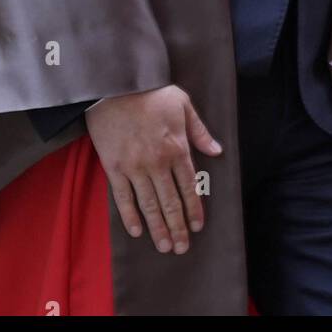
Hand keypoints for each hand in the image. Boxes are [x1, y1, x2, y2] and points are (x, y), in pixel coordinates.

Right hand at [84, 85, 221, 254]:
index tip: (197, 227)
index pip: (189, 187)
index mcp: (177, 148)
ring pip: (149, 205)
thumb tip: (218, 151)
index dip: (194, 210)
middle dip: (177, 228)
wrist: (116, 84)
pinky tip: (137, 231)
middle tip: (181, 248)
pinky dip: (130, 216)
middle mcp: (157, 162)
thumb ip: (200, 131)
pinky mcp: (114, 166)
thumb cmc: (151, 92)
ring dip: (158, 228)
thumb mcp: (183, 104)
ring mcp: (134, 167)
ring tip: (164, 247)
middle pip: (170, 202)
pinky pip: (122, 197)